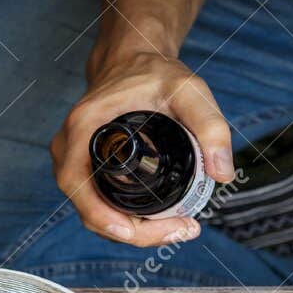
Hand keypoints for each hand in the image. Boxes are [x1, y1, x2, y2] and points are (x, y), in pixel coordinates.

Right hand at [49, 49, 235, 247]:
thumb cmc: (155, 72)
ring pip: (94, 211)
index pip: (80, 187)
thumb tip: (222, 174)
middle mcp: (69, 149)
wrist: (132, 60)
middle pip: (89, 209)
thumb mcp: (189, 90)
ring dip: (132, 230)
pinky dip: (125, 218)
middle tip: (180, 230)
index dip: (104, 218)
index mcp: (83, 129)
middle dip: (132, 232)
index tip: (137, 232)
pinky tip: (159, 221)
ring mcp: (73, 160)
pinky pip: (98, 202)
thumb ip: (210, 126)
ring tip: (178, 227)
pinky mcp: (85, 167)